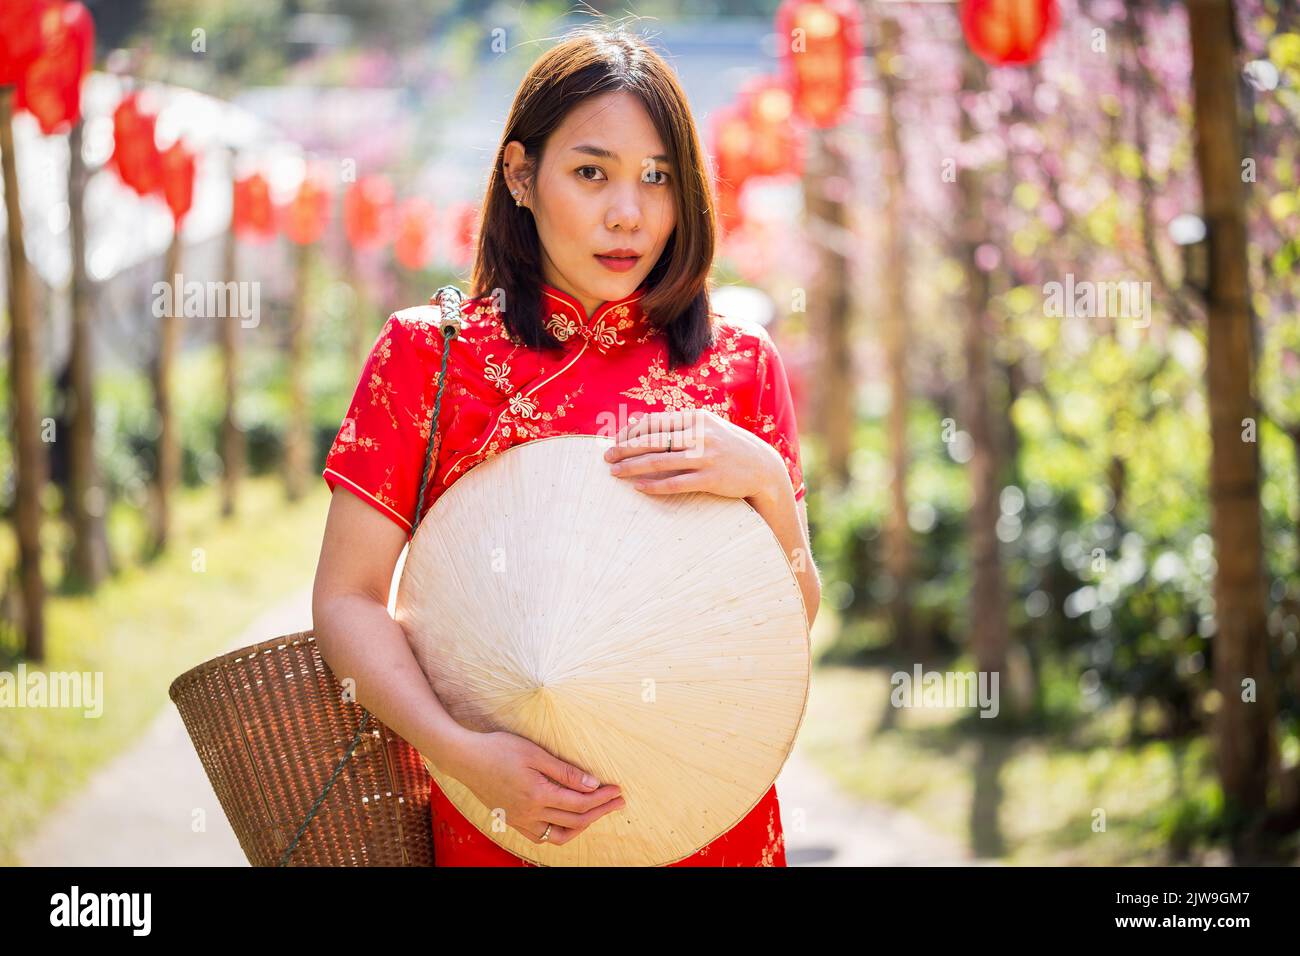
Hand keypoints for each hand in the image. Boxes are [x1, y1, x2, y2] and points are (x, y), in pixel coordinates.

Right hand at [449, 730, 624, 846]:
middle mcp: (530, 814)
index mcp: (538, 795)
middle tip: (618, 801)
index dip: (603, 798)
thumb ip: (565, 772)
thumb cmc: (499, 749)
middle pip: (575, 820)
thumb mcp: (535, 754)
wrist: (464, 759)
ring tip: (596, 813)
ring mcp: (520, 820)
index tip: (617, 790)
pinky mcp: (512, 820)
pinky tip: (565, 821)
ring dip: (581, 826)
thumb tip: (593, 785)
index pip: (581, 803)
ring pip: (559, 835)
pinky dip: (558, 832)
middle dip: (600, 811)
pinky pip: (540, 837)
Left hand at [603, 408, 784, 504]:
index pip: (654, 422)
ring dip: (633, 467)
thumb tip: (643, 427)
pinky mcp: (712, 478)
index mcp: (696, 418)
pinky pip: (676, 482)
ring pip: (660, 461)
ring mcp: (707, 456)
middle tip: (606, 458)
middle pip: (653, 440)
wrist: (763, 467)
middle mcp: (700, 434)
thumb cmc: (728, 447)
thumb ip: (680, 427)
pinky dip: (655, 485)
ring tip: (615, 473)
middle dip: (625, 449)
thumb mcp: (707, 428)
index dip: (631, 432)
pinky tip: (639, 487)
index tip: (615, 441)